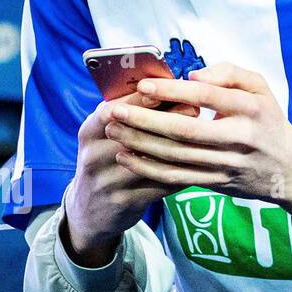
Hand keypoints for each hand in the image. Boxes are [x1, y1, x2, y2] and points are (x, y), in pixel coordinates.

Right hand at [63, 90, 197, 267]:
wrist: (89, 209)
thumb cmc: (106, 158)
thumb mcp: (104, 133)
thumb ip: (127, 110)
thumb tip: (165, 82)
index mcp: (89, 132)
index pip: (114, 109)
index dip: (143, 98)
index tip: (172, 88)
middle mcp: (94, 156)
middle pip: (134, 134)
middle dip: (168, 119)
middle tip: (195, 109)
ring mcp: (108, 181)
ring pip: (151, 160)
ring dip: (179, 146)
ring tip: (202, 135)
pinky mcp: (124, 202)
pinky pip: (160, 184)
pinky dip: (182, 172)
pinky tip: (200, 162)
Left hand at [103, 62, 291, 233]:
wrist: (287, 168)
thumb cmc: (267, 119)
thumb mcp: (260, 88)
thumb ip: (229, 73)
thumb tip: (192, 76)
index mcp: (252, 109)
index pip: (208, 97)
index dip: (173, 91)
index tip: (143, 85)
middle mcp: (240, 138)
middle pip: (185, 130)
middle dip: (145, 120)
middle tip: (114, 110)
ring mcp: (227, 164)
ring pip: (176, 156)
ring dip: (139, 143)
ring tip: (113, 129)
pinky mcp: (216, 184)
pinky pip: (176, 178)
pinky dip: (148, 169)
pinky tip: (127, 156)